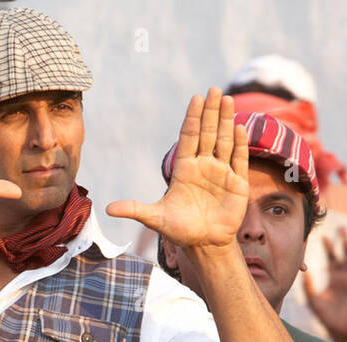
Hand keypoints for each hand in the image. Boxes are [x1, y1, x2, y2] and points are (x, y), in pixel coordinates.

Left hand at [107, 89, 248, 250]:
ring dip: (225, 121)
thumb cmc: (180, 230)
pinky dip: (239, 144)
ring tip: (226, 100)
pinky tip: (238, 127)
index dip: (192, 118)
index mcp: (184, 170)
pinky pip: (238, 159)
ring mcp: (221, 173)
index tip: (195, 98)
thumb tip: (107, 209)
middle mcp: (203, 166)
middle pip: (207, 133)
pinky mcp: (237, 183)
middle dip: (210, 112)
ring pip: (224, 141)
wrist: (205, 244)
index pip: (188, 138)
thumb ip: (135, 210)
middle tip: (212, 90)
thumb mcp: (155, 219)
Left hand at [304, 228, 346, 341]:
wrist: (336, 328)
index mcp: (334, 277)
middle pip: (346, 254)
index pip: (332, 257)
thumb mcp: (312, 298)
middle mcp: (345, 277)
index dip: (329, 246)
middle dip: (345, 241)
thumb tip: (302, 269)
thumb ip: (307, 284)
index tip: (323, 235)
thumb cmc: (324, 315)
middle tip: (343, 227)